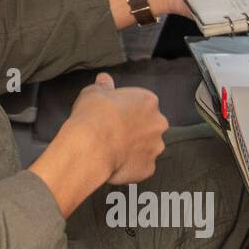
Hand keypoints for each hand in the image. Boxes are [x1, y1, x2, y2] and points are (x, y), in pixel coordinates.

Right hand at [29, 73, 168, 216]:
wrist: (91, 146)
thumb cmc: (93, 116)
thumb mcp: (93, 93)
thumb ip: (103, 86)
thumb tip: (104, 80)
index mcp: (148, 101)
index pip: (142, 103)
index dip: (126, 109)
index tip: (114, 114)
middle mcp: (158, 124)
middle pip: (149, 125)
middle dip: (136, 129)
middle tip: (114, 132)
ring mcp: (155, 148)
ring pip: (147, 147)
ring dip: (135, 148)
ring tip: (113, 149)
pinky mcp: (148, 168)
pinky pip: (140, 166)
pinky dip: (130, 165)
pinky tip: (115, 162)